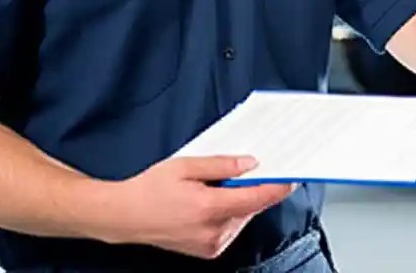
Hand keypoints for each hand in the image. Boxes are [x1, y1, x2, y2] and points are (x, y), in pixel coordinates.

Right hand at [105, 155, 294, 258]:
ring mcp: (211, 245)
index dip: (277, 187)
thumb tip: (250, 164)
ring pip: (242, 218)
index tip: (291, 178)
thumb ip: (221, 165)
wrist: (125, 217)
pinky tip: (211, 202)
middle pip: (250, 208)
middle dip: (253, 189)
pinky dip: (229, 214)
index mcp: (209, 208)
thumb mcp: (185, 166)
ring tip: (214, 188)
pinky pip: (231, 228)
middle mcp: (213, 231)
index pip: (256, 198)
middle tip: (245, 170)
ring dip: (240, 202)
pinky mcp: (208, 251)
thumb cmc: (150, 189)